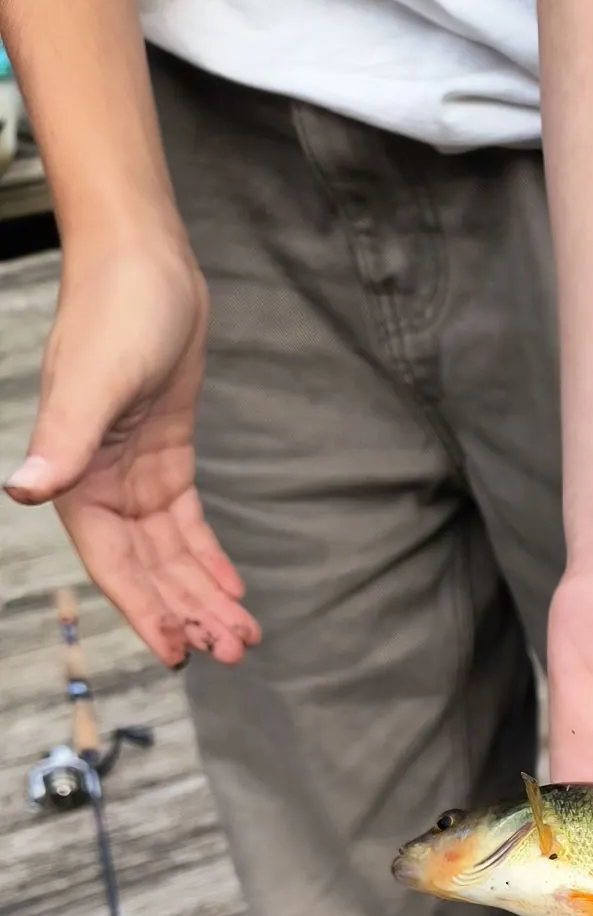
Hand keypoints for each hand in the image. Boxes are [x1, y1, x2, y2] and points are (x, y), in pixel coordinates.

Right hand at [4, 239, 259, 664]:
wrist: (145, 261)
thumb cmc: (117, 311)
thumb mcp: (95, 380)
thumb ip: (63, 442)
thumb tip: (26, 491)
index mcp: (77, 477)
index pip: (114, 564)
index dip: (145, 612)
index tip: (179, 654)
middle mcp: (101, 483)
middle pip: (149, 569)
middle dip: (188, 613)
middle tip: (234, 650)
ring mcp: (133, 471)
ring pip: (171, 553)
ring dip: (203, 594)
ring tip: (243, 633)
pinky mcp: (165, 454)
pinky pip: (185, 522)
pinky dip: (208, 556)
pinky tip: (231, 588)